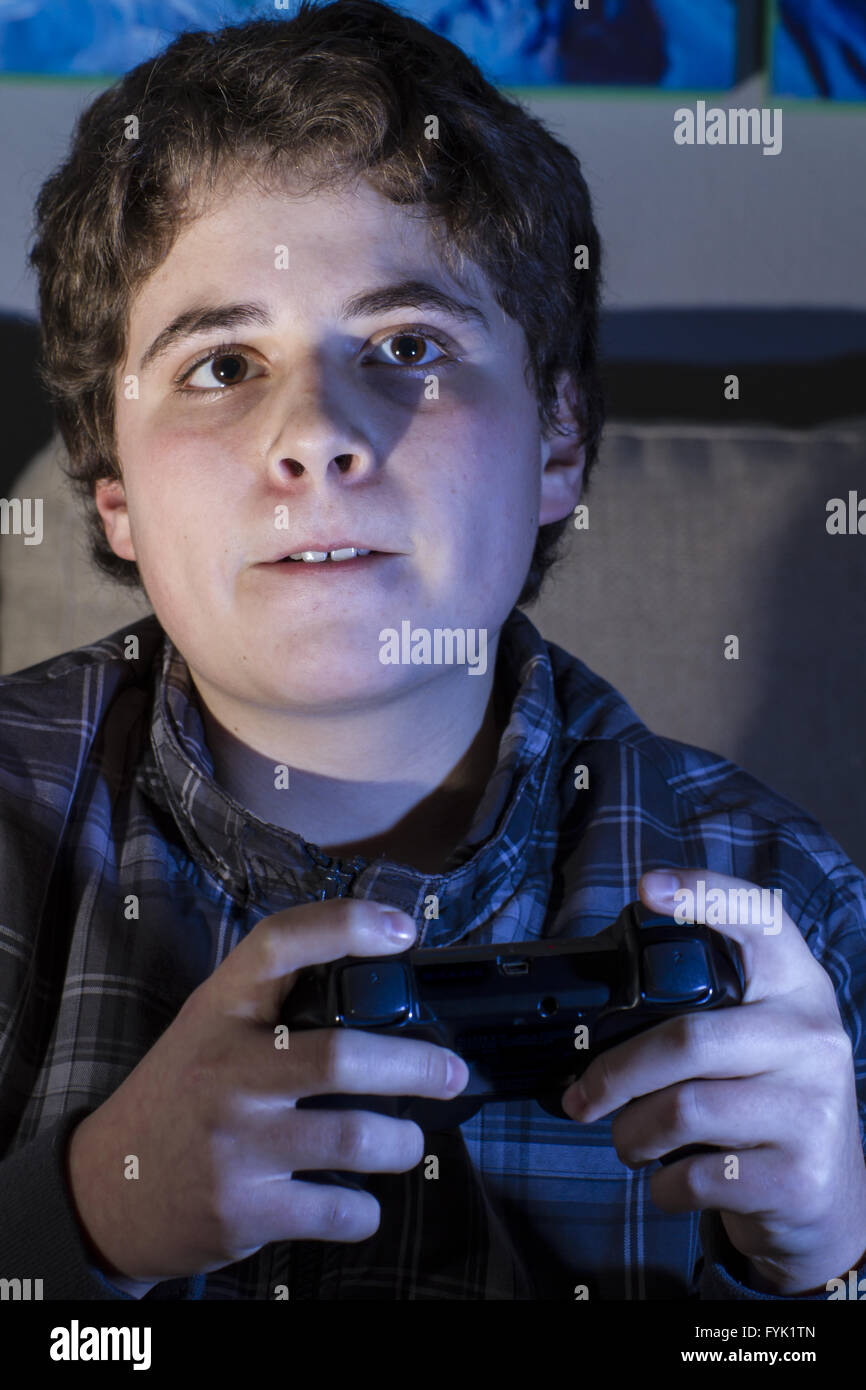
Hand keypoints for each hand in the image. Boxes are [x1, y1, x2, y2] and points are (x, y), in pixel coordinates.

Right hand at [65, 898, 468, 1293]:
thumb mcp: (209, 1029)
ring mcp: (235, 1143)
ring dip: (401, 1142)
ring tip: (407, 1139)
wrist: (106, 1189)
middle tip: (450, 1072)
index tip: (401, 931)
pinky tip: (360, 1199)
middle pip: (342, 1057)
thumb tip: (380, 984)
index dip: (346, 925)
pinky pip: (337, 1209)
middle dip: (417, 1066)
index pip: (281, 945)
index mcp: (220, 1012)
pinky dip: (364, 1209)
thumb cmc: (180, 1097)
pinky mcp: (243, 1210)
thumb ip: (274, 1006)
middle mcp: (228, 1071)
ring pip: (354, 1138)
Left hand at [560, 868, 865, 1294]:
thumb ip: (702, 1008)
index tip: (648, 889)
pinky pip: (695, 1175)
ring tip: (630, 1140)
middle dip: (614, 1074)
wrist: (825, 1200)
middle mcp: (812, 1036)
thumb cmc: (763, 1102)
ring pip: (681, 1110)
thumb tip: (598, 1009)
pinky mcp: (797, 1174)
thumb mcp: (752, 1039)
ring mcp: (811, 1106)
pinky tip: (672, 1177)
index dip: (703, 896)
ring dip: (632, 1134)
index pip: (757, 921)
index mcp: (796, 986)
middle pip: (687, 1039)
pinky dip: (661, 1183)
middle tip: (580, 1096)